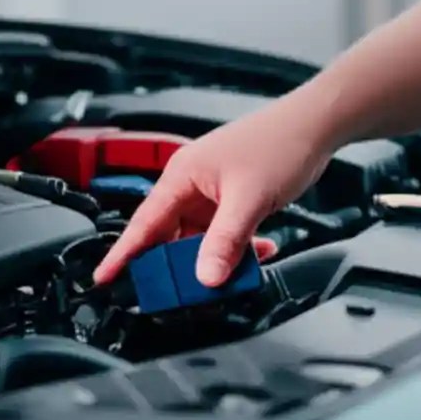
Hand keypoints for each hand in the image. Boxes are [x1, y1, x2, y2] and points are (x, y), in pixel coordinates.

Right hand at [93, 93, 336, 286]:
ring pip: (200, 240)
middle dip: (178, 266)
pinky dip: (238, 248)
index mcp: (181, 176)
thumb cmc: (279, 144)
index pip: (143, 222)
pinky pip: (225, 235)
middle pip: (171, 236)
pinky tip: (258, 253)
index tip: (105, 277)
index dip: (123, 253)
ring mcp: (213, 193)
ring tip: (230, 276)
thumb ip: (226, 242)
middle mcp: (191, 185)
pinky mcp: (233, 200)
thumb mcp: (249, 200)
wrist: (315, 126)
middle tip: (182, 293)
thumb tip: (206, 276)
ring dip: (215, 259)